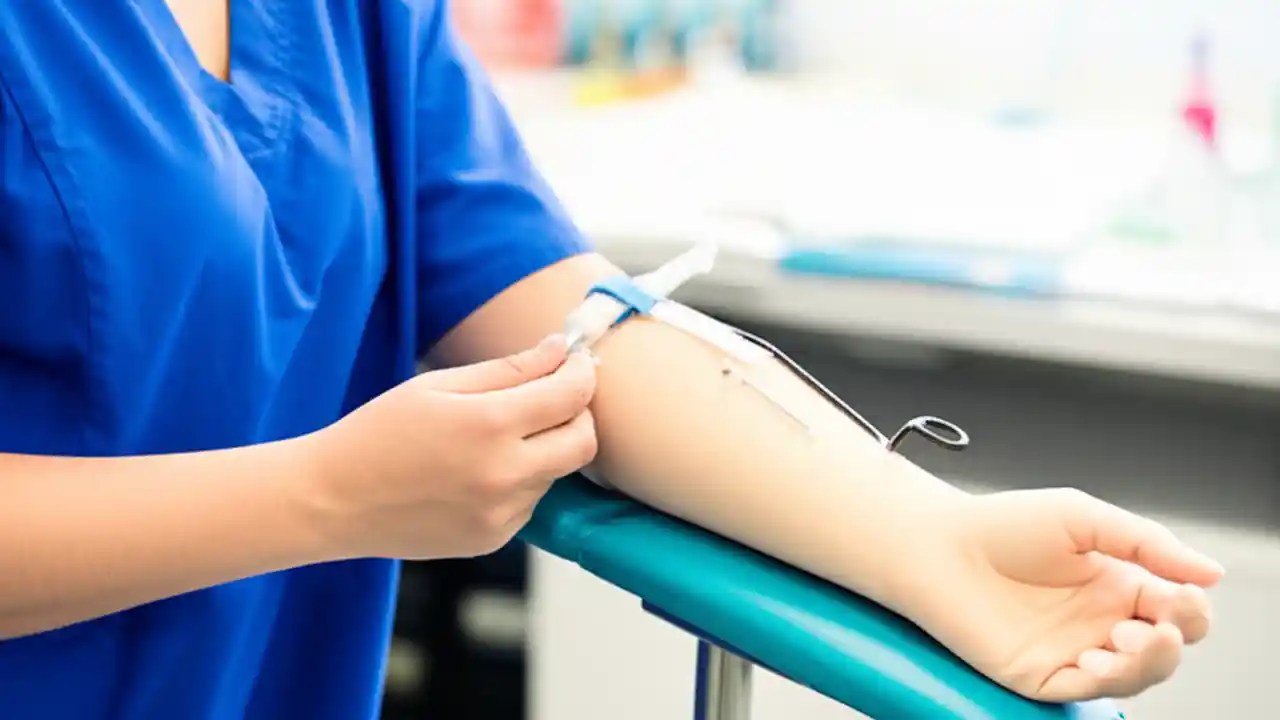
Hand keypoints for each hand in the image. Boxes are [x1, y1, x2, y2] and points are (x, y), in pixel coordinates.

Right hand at [300, 335, 597, 559]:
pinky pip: (529, 503)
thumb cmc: (379, 432)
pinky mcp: (492, 540)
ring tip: (493, 437)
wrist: (332, 500)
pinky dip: (519, 482)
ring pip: (556, 473)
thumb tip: (561, 350)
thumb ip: (510, 369)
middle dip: (579, 414)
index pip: (572, 395)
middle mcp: (504, 475)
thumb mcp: (440, 386)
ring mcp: (501, 514)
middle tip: (554, 397)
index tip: (576, 361)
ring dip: (544, 449)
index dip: (582, 372)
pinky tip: (475, 473)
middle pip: (583, 443)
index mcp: (490, 425)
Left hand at [902, 488, 1222, 701]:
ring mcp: (1071, 651)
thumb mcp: (1083, 518)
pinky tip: (1098, 660)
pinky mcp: (1039, 674)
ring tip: (1127, 638)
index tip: (1182, 596)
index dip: (1189, 610)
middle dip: (1170, 642)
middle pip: (1164, 651)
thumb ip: (1146, 542)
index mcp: (1116, 584)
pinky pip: (1083, 692)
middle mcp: (1098, 622)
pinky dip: (1101, 682)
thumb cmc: (1001, 525)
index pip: (1176, 611)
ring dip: (1143, 665)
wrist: (936, 545)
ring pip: (1133, 678)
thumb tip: (1212, 573)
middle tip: (1153, 625)